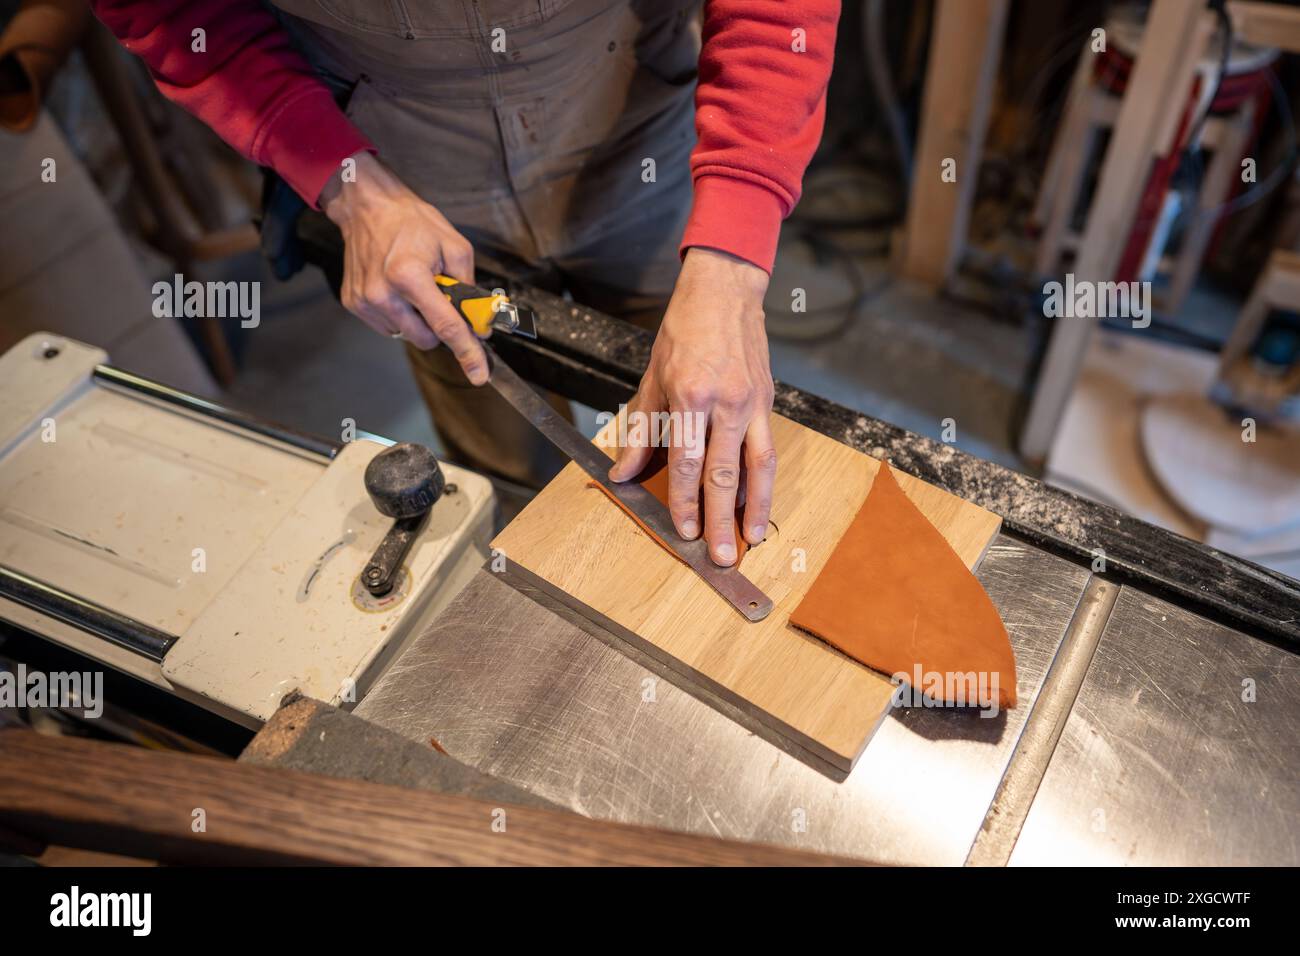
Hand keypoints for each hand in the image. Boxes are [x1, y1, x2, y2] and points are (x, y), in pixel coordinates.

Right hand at [321, 152, 487, 384]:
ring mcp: (365, 301)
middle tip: (440, 298)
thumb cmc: (413, 223)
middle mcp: (383, 293)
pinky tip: (397, 290)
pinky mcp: (354, 304)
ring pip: (407, 335)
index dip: (467, 352)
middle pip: (427, 339)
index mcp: (409, 276)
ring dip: (418, 320)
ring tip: (414, 287)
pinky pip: (389, 327)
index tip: (479, 375)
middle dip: (440, 327)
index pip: (446, 327)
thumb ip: (469, 288)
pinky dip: (400, 316)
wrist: (367, 207)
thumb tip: (479, 325)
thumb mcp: (455, 246)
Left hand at [610, 248, 776, 566]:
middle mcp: (725, 402)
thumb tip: (622, 472)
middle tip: (722, 555)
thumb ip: (639, 431)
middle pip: (723, 472)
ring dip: (754, 508)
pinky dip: (765, 483)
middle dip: (720, 518)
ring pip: (756, 466)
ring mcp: (751, 403)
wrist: (723, 293)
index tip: (684, 531)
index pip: (686, 461)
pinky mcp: (767, 402)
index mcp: (690, 395)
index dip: (685, 500)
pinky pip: (767, 451)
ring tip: (752, 541)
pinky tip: (760, 508)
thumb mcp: (651, 379)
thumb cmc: (683, 333)